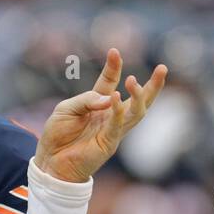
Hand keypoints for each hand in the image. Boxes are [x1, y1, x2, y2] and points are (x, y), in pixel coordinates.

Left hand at [34, 48, 168, 182]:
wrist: (51, 162)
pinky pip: (118, 125)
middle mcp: (109, 116)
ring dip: (138, 97)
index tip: (114, 51)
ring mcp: (112, 130)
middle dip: (152, 85)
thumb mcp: (65, 109)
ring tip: (133, 81)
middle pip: (137, 99)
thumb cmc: (57, 135)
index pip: (109, 82)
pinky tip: (116, 97)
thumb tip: (110, 96)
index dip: (113, 67)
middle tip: (163, 68)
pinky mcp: (109, 143)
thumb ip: (86, 100)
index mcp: (97, 104)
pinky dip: (118, 111)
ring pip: (136, 112)